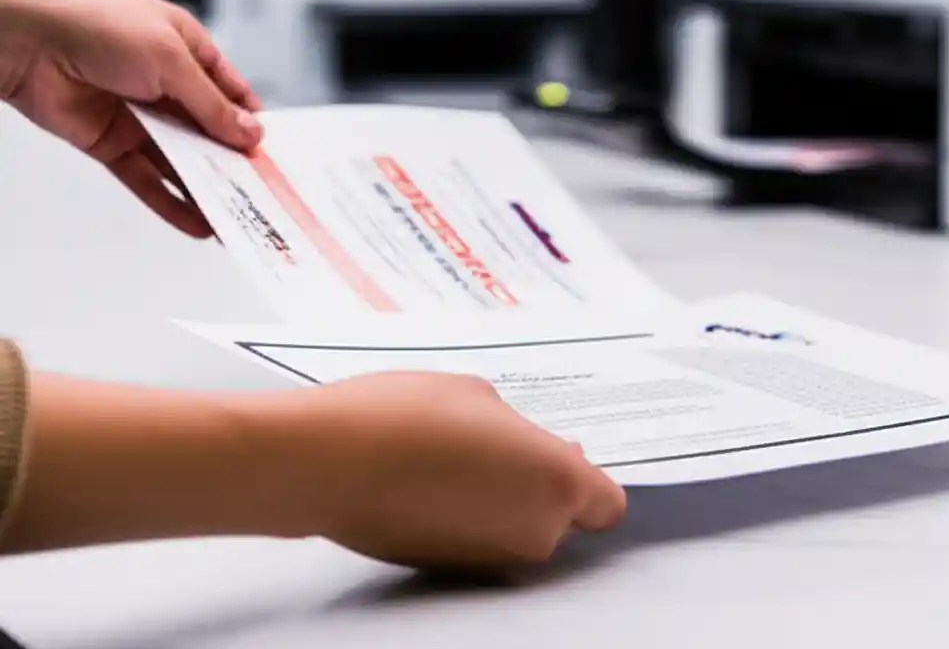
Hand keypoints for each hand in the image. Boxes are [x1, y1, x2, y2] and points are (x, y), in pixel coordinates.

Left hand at [0, 0, 261, 237]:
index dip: (249, 121)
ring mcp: (137, 115)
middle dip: (232, 161)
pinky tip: (197, 222)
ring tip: (235, 216)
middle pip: (208, 131)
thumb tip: (248, 133)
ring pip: (180, 160)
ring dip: (206, 188)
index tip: (268, 151)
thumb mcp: (173, 60)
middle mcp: (163, 83)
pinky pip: (147, 178)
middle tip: (259, 191)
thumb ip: (212, 105)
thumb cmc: (96, 26)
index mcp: (184, 49)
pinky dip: (171, 202)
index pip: (229, 92)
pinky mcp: (111, 143)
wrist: (28, 42)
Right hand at [2, 371, 626, 569]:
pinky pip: (478, 541)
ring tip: (455, 459)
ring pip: (517, 529)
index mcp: (557, 482)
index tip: (563, 457)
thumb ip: (519, 429)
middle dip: (539, 487)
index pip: (606, 504)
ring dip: (501, 502)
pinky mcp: (449, 569)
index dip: (586, 481)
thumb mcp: (478, 394)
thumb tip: (526, 447)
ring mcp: (491, 558)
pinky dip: (466, 519)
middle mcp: (535, 532)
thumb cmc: (406, 417)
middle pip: (561, 518)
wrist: (328, 463)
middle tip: (499, 446)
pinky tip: (430, 484)